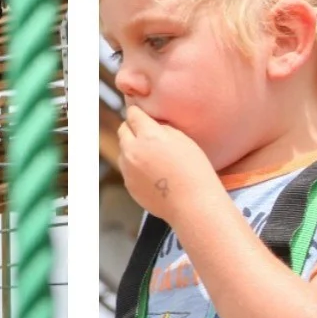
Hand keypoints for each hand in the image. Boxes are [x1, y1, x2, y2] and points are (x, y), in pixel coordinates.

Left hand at [116, 103, 216, 221]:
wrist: (192, 204)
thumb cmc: (194, 172)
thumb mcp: (182, 138)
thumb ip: (161, 127)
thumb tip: (151, 124)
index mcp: (148, 136)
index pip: (133, 114)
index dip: (139, 113)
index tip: (143, 115)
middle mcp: (133, 151)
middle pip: (123, 130)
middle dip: (132, 128)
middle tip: (146, 134)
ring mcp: (129, 170)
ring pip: (123, 150)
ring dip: (132, 148)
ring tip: (152, 156)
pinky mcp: (129, 186)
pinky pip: (127, 169)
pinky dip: (135, 167)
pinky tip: (152, 173)